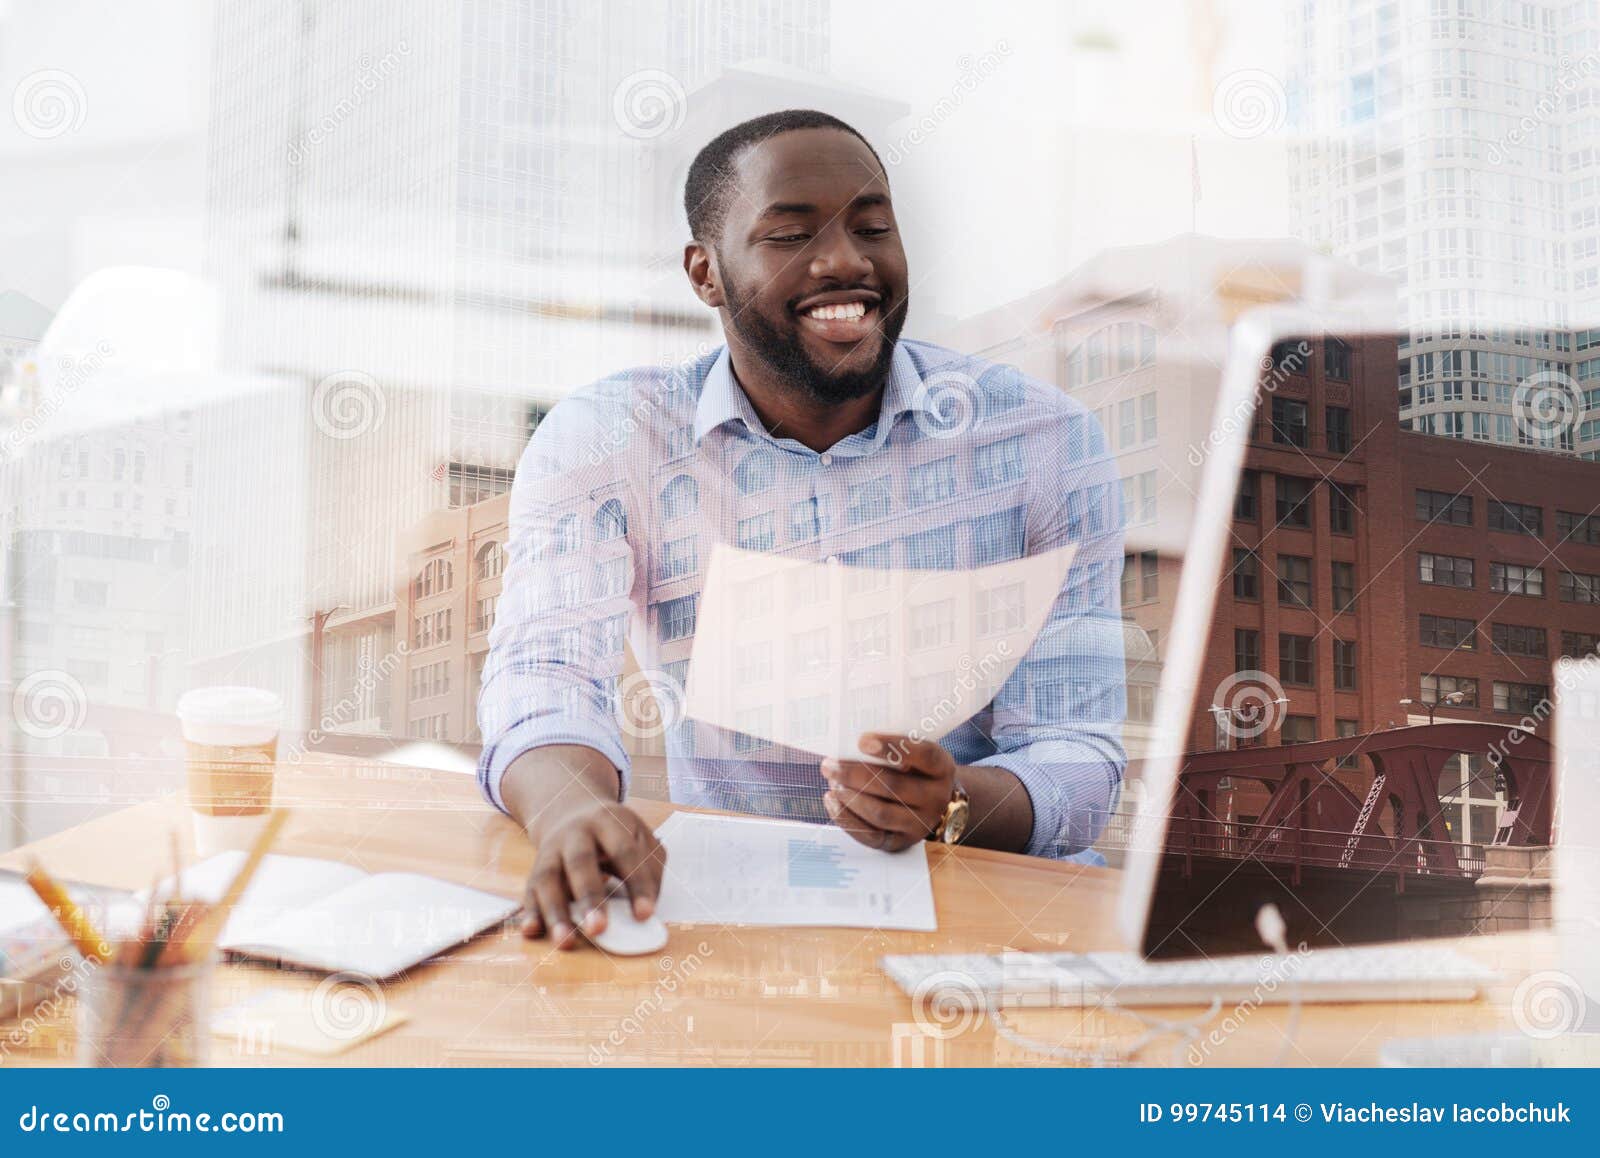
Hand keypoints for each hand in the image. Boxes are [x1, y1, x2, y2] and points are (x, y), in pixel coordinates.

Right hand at [521, 800, 665, 949]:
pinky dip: (530, 912)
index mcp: (607, 821)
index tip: (644, 915)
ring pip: (547, 879)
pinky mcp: (535, 870)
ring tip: (565, 941)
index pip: (624, 851)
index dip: (636, 883)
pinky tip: (532, 931)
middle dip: (589, 897)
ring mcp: (551, 851)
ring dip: (555, 912)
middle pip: (580, 862)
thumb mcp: (639, 837)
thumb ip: (649, 869)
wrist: (571, 810)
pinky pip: (529, 891)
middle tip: (598, 928)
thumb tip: (645, 910)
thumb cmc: (613, 832)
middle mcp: (575, 834)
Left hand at [821, 733, 956, 852]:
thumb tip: (851, 743)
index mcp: (941, 768)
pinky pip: (870, 835)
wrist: (935, 804)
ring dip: (849, 796)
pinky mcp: (901, 842)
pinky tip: (832, 800)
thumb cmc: (917, 769)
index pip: (923, 755)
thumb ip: (895, 747)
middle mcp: (935, 799)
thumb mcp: (918, 753)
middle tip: (830, 764)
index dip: (892, 746)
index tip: (861, 740)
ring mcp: (919, 824)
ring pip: (880, 813)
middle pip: (893, 786)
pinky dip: (846, 818)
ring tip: (832, 781)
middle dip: (855, 774)